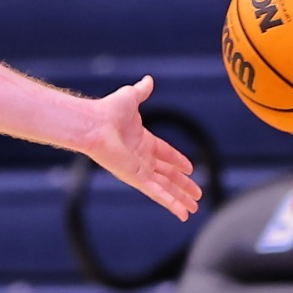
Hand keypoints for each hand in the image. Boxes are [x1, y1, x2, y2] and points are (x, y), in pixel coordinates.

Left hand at [81, 76, 200, 219]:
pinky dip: (170, 203)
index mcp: (142, 140)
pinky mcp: (135, 178)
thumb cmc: (108, 110)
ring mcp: (138, 170)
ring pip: (165, 188)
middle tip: (197, 194)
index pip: (165, 154)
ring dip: (180, 198)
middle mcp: (140, 157)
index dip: (178, 162)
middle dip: (183, 186)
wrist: (95, 124)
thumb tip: (148, 79)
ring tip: (194, 208)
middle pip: (168, 175)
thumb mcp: (131, 97)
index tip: (191, 169)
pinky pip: (157, 193)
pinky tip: (182, 212)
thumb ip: (142, 91)